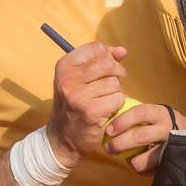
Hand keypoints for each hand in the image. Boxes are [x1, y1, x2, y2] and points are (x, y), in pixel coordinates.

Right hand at [46, 42, 127, 166]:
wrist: (63, 138)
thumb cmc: (74, 105)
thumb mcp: (79, 79)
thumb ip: (101, 61)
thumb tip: (122, 51)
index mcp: (64, 66)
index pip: (97, 48)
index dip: (108, 57)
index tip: (106, 70)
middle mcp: (68, 79)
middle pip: (108, 63)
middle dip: (117, 74)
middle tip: (111, 86)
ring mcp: (78, 95)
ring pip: (115, 82)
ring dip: (116, 92)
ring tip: (104, 101)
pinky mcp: (91, 111)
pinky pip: (119, 98)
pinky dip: (117, 105)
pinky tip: (106, 111)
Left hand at [103, 105, 185, 174]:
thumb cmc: (174, 126)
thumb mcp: (161, 114)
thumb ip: (142, 116)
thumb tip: (112, 114)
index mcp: (162, 113)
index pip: (140, 113)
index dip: (122, 121)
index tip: (109, 130)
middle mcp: (168, 128)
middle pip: (140, 136)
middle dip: (120, 144)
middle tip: (108, 149)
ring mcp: (172, 148)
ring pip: (145, 160)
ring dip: (132, 161)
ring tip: (128, 159)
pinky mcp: (173, 165)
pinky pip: (151, 172)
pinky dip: (143, 171)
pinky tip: (143, 166)